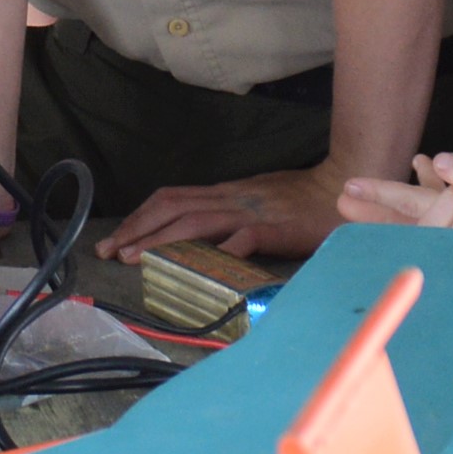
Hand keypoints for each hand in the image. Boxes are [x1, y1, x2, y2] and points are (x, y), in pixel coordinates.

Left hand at [102, 162, 358, 263]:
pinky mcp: (273, 229)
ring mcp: (250, 212)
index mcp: (227, 192)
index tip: (118, 236)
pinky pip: (241, 240)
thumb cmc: (306, 198)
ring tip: (131, 257)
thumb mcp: (260, 199)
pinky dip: (216, 252)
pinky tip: (196, 268)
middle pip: (172, 207)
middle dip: (136, 228)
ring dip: (158, 240)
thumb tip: (206, 235)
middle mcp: (231, 198)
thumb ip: (233, 214)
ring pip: (193, 222)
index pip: (172, 198)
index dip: (140, 216)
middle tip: (108, 251)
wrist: (344, 185)